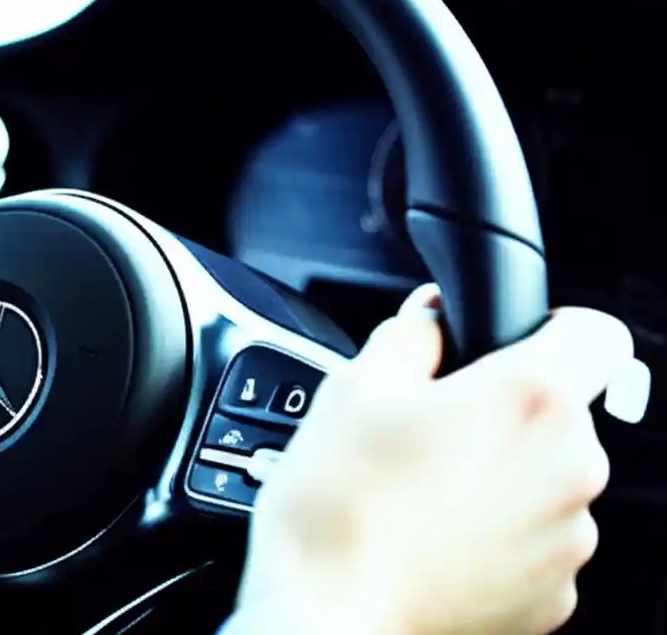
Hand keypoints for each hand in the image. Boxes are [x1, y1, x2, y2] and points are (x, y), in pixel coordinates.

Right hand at [231, 285, 631, 634]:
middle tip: (430, 431)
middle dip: (506, 414)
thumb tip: (430, 320)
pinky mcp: (552, 596)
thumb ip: (409, 335)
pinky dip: (497, 537)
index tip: (515, 346)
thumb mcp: (352, 387)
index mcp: (530, 399)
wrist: (326, 616)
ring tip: (422, 494)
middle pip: (564, 415)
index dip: (553, 329)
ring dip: (502, 477)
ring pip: (548, 481)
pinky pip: (535, 544)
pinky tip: (433, 539)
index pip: (597, 333)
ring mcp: (567, 540)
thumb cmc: (337, 507)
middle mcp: (569, 469)